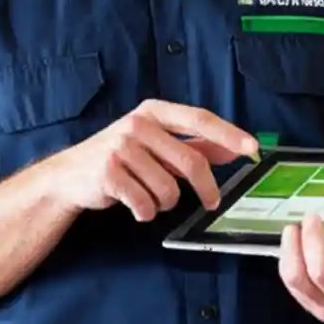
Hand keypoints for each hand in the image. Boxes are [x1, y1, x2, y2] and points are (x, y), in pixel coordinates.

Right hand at [46, 99, 258, 221]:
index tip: (252, 149)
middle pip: (189, 161)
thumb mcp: (156, 145)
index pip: (199, 119)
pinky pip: (145, 202)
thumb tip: (233, 148)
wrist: (71, 175)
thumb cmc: (120, 158)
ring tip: (150, 197)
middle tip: (211, 202)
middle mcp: (137, 124)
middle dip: (206, 188)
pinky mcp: (109, 172)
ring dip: (165, 202)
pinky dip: (145, 211)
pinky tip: (134, 205)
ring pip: (168, 188)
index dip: (228, 134)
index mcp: (153, 112)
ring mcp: (121, 147)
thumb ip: (194, 145)